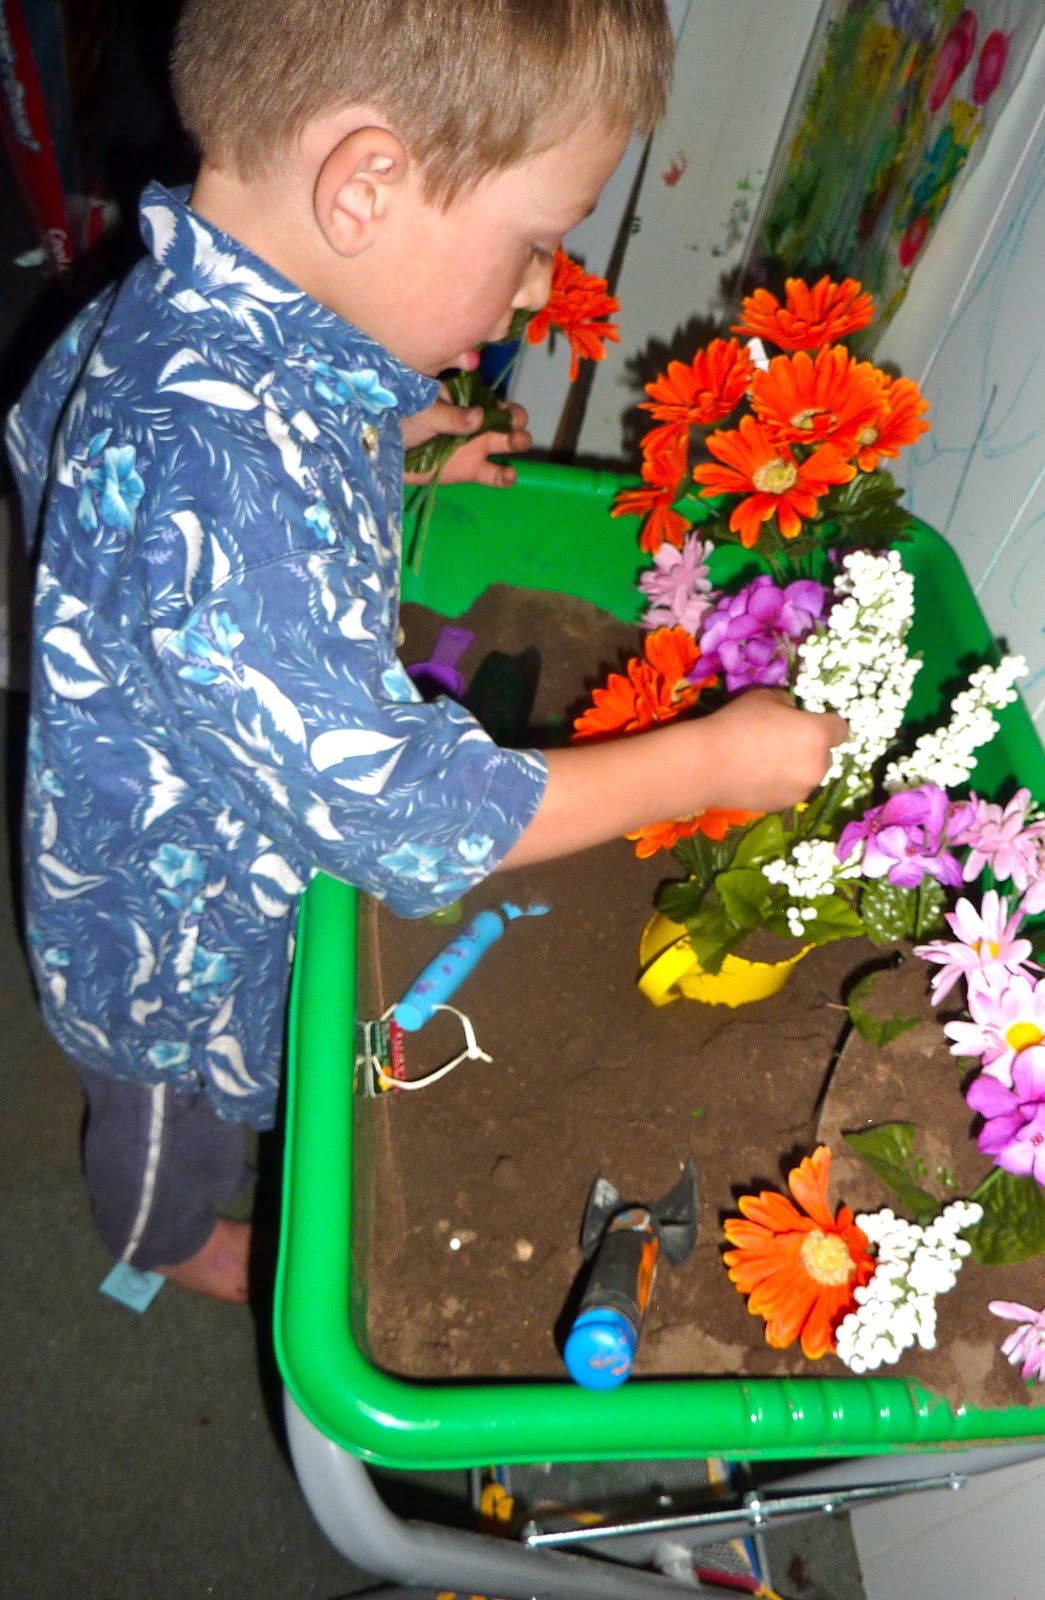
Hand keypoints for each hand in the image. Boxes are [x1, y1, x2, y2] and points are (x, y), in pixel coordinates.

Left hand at [401, 386, 531, 487]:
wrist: (388, 450)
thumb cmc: (405, 420)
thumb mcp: (426, 411)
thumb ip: (452, 416)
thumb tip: (479, 415)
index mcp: (467, 400)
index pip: (494, 399)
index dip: (504, 404)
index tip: (501, 410)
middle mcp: (478, 422)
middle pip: (508, 420)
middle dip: (515, 421)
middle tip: (512, 426)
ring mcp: (476, 446)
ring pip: (508, 443)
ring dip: (518, 441)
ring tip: (516, 441)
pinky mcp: (471, 471)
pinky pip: (495, 475)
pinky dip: (506, 476)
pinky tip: (509, 475)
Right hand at [698, 688, 847, 813]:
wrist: (707, 764)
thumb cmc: (737, 723)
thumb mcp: (765, 696)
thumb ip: (788, 703)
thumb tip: (792, 713)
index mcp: (818, 735)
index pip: (841, 729)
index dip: (827, 724)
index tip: (807, 723)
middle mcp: (818, 766)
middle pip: (825, 756)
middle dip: (810, 749)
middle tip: (780, 743)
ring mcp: (801, 791)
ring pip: (807, 776)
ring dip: (796, 769)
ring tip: (764, 763)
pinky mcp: (784, 806)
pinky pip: (790, 791)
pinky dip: (780, 785)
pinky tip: (755, 777)